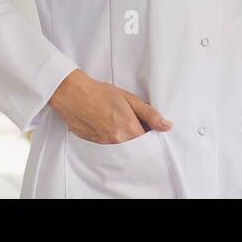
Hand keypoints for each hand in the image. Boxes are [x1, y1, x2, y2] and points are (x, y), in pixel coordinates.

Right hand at [49, 69, 171, 143]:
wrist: (74, 95)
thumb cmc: (101, 94)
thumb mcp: (130, 99)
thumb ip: (150, 114)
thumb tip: (167, 126)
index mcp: (129, 130)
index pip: (148, 140)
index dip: (150, 131)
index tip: (148, 123)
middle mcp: (117, 141)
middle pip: (136, 146)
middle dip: (139, 136)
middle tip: (134, 121)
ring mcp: (105, 144)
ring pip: (123, 147)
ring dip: (126, 138)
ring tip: (119, 120)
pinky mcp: (94, 144)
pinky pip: (110, 146)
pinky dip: (113, 138)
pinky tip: (108, 124)